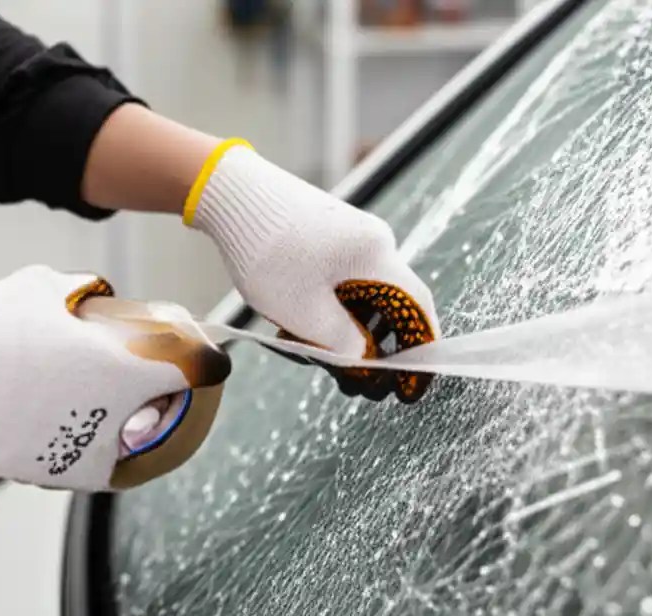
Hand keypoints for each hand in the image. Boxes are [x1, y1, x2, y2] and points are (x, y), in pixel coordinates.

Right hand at [0, 265, 229, 490]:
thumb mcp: (51, 287)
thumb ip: (89, 296)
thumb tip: (99, 299)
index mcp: (129, 367)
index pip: (203, 367)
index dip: (208, 359)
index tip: (207, 359)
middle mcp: (117, 417)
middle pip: (169, 414)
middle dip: (164, 398)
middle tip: (154, 383)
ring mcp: (84, 451)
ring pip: (126, 444)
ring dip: (121, 423)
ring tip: (95, 399)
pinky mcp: (51, 474)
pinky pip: (82, 460)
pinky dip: (80, 441)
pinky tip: (59, 417)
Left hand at [186, 141, 440, 401]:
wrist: (230, 194)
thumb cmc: (266, 252)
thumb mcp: (304, 313)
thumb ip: (342, 344)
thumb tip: (367, 363)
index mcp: (376, 255)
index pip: (417, 305)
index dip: (421, 347)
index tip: (411, 383)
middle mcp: (372, 241)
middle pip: (390, 304)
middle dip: (376, 348)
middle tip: (357, 384)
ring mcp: (350, 236)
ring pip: (362, 296)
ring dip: (347, 331)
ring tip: (315, 356)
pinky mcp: (328, 236)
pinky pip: (342, 282)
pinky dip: (330, 310)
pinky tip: (301, 327)